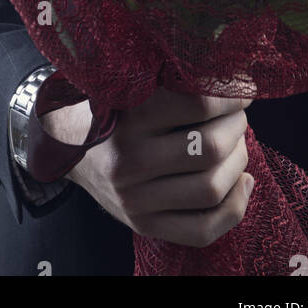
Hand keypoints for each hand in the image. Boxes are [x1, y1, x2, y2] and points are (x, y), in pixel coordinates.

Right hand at [42, 86, 254, 247]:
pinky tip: (242, 182)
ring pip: (212, 188)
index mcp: (127, 119)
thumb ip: (170, 81)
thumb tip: (231, 78)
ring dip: (239, 163)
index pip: (198, 105)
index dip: (230, 97)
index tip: (240, 90)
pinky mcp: (144, 226)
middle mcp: (130, 161)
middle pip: (211, 148)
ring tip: (236, 146)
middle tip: (238, 117)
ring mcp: (136, 200)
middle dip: (237, 129)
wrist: (65, 145)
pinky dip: (235, 207)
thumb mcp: (128, 87)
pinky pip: (203, 229)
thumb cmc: (109, 108)